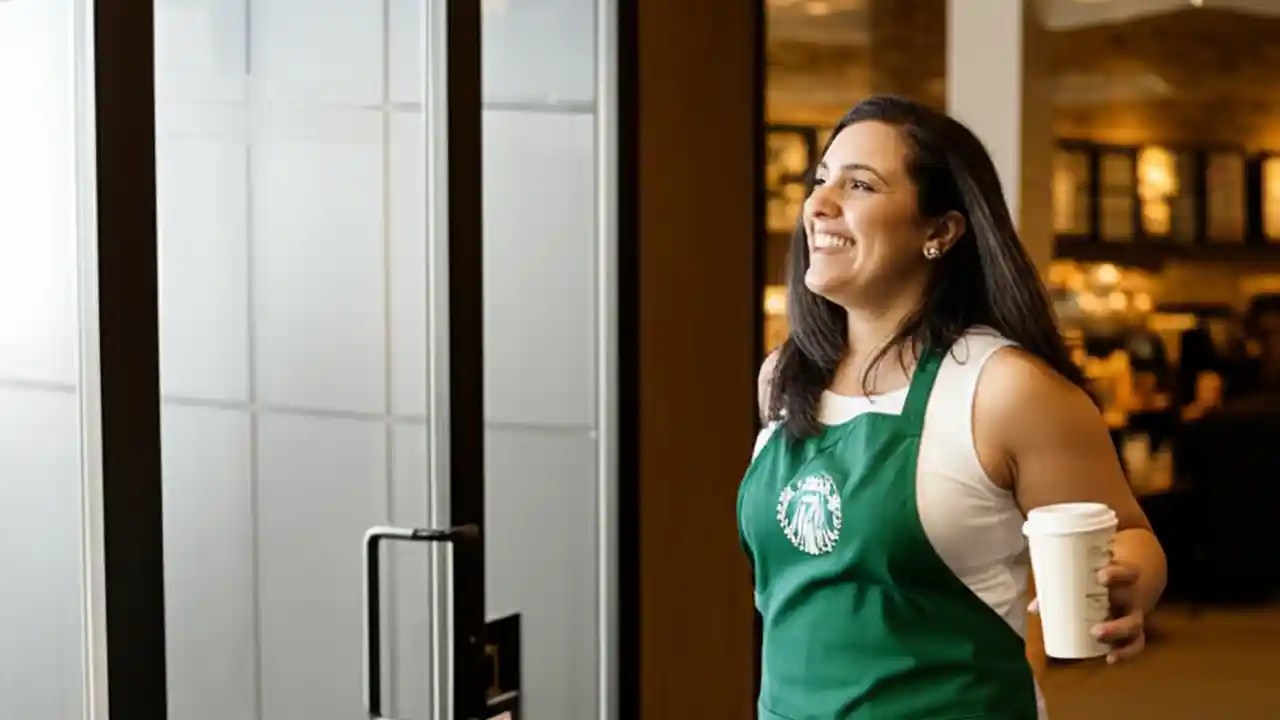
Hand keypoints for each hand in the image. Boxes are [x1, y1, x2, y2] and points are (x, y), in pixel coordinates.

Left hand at [1026, 562, 1147, 663]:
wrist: (1123, 587)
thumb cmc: (1095, 581)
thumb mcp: (1080, 579)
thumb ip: (1056, 589)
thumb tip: (1033, 608)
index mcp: (1120, 577)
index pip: (1128, 572)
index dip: (1118, 573)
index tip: (1101, 577)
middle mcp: (1130, 596)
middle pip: (1131, 601)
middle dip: (1114, 612)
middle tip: (1094, 628)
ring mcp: (1133, 614)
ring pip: (1134, 626)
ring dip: (1117, 633)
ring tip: (1096, 637)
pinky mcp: (1133, 631)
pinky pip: (1135, 643)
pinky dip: (1125, 652)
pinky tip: (1110, 658)